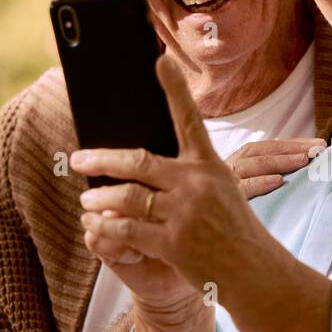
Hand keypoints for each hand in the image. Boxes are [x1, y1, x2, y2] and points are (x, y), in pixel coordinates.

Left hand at [72, 55, 273, 300]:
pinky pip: (127, 230)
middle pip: (138, 162)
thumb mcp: (221, 191)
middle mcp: (197, 184)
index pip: (189, 120)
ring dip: (99, 198)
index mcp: (210, 165)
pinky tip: (95, 225)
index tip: (160, 60)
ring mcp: (185, 214)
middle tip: (78, 159)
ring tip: (87, 200)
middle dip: (101, 159)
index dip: (174, 89)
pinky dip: (105, 228)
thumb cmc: (232, 229)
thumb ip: (187, 174)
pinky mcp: (173, 243)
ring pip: (127, 197)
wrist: (254, 271)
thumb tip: (139, 164)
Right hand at [226, 137, 325, 198]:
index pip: (267, 146)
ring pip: (253, 164)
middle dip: (291, 148)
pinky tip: (278, 181)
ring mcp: (225, 180)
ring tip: (302, 160)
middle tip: (317, 149)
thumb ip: (269, 172)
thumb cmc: (231, 206)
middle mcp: (230, 166)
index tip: (319, 143)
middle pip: (261, 151)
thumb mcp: (248, 184)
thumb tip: (301, 162)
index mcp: (238, 161)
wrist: (201, 224)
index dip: (293, 143)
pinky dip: (260, 182)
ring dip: (280, 160)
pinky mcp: (223, 198)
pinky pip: (244, 188)